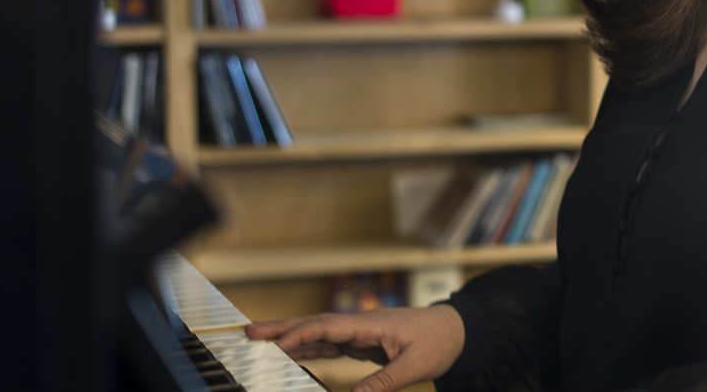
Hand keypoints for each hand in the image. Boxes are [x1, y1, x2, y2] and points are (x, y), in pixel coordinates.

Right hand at [245, 304, 465, 391]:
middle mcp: (360, 325)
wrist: (457, 330)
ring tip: (260, 342)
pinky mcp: (362, 343)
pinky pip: (329, 345)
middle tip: (249, 332)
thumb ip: (385, 381)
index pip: (327, 327)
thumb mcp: (416, 365)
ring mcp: (359, 333)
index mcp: (371, 324)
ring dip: (290, 338)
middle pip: (315, 324)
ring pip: (318, 334)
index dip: (299, 335)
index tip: (273, 344)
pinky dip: (307, 348)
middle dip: (282, 328)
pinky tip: (290, 354)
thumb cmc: (440, 342)